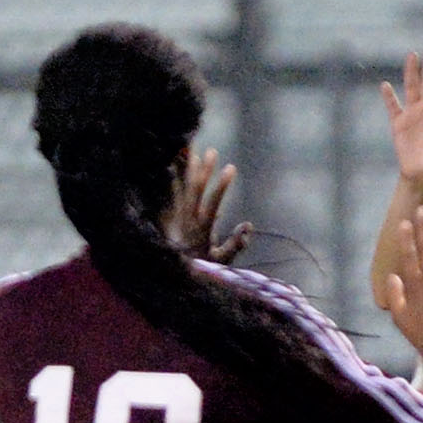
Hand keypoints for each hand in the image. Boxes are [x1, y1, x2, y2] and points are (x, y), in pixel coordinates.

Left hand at [171, 147, 249, 261]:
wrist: (178, 271)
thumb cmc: (205, 265)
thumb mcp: (223, 260)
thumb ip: (236, 244)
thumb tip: (248, 226)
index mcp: (202, 228)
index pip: (213, 202)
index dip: (222, 185)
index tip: (231, 168)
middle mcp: (189, 218)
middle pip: (196, 190)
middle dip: (205, 170)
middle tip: (213, 152)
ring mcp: (180, 215)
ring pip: (184, 188)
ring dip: (189, 169)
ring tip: (194, 150)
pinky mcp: (175, 214)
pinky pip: (175, 193)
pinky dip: (174, 178)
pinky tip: (174, 165)